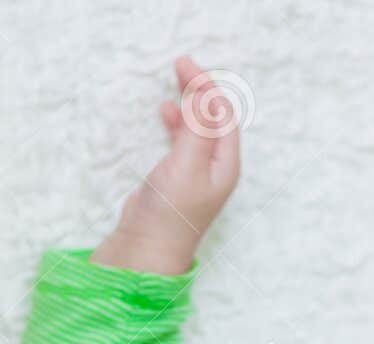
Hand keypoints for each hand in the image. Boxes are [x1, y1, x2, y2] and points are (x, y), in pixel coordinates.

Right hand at [91, 55, 241, 275]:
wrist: (147, 247)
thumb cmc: (171, 211)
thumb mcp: (187, 163)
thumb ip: (198, 128)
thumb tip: (205, 94)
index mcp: (226, 165)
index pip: (223, 116)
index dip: (208, 88)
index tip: (186, 67)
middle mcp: (216, 167)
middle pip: (214, 119)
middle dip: (200, 91)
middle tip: (180, 66)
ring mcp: (197, 172)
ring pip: (198, 128)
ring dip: (188, 105)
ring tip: (174, 85)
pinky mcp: (178, 178)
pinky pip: (183, 140)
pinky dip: (177, 122)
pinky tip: (166, 113)